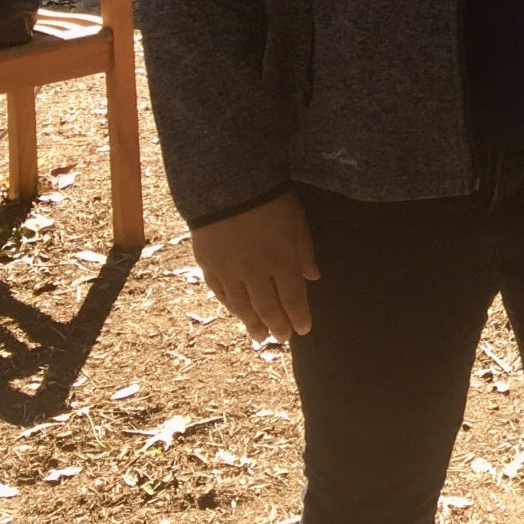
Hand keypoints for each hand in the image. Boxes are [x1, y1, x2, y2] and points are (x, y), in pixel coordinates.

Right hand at [191, 190, 318, 344]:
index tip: (303, 330)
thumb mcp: (297, 219)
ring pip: (242, 305)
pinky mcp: (208, 265)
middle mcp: (255, 271)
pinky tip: (237, 313)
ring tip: (259, 337)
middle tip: (282, 339)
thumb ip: (304, 251)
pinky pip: (220, 293)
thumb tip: (314, 277)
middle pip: (268, 307)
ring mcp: (230, 270)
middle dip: (277, 325)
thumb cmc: (270, 198)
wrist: (227, 184)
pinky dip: (231, 306)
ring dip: (252, 323)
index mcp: (282, 259)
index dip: (298, 316)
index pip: (292, 298)